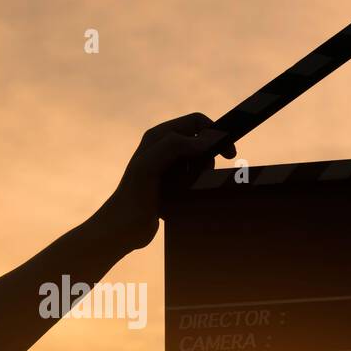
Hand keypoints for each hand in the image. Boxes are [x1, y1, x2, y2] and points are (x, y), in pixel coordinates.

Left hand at [97, 113, 237, 250]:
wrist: (123, 228)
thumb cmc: (132, 196)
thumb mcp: (149, 166)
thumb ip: (174, 146)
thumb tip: (206, 140)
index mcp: (159, 136)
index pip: (196, 122)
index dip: (214, 133)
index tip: (228, 153)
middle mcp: (164, 148)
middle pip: (201, 144)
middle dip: (206, 160)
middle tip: (198, 178)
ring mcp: (169, 167)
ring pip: (200, 164)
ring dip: (199, 177)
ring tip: (182, 191)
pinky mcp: (172, 185)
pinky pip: (194, 181)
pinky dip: (194, 189)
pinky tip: (180, 200)